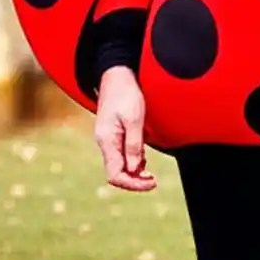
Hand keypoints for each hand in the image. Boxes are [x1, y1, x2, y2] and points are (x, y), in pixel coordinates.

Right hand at [93, 66, 156, 190]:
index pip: (115, 174)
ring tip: (150, 174)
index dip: (133, 184)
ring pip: (119, 165)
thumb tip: (135, 169)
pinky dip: (134, 161)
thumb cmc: (126, 93)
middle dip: (134, 181)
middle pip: (116, 173)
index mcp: (107, 140)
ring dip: (134, 172)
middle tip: (153, 181)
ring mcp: (109, 139)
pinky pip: (121, 155)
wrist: (118, 75)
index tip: (152, 182)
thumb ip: (134, 144)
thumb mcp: (135, 119)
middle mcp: (105, 142)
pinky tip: (144, 159)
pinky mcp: (114, 134)